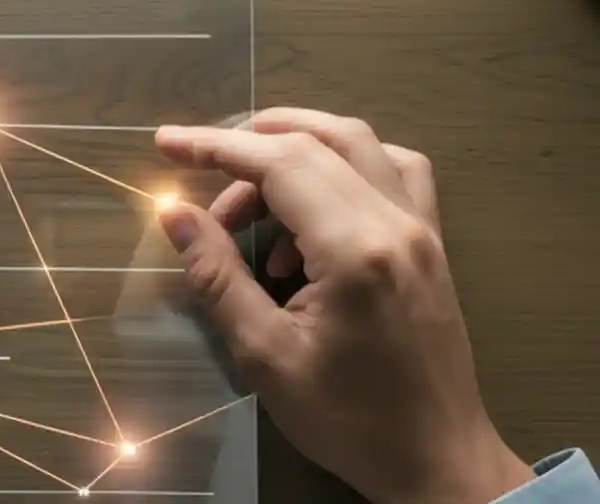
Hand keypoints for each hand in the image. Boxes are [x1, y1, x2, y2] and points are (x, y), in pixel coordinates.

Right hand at [156, 108, 532, 503]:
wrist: (437, 461)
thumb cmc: (347, 419)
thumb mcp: (265, 354)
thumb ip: (217, 275)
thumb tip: (175, 213)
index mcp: (356, 249)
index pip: (281, 163)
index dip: (216, 145)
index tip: (166, 142)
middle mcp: (397, 222)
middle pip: (317, 142)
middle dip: (248, 145)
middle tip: (199, 176)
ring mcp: (422, 229)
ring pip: (359, 144)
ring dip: (297, 146)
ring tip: (248, 201)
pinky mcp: (431, 242)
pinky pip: (392, 169)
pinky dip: (342, 165)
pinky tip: (308, 211)